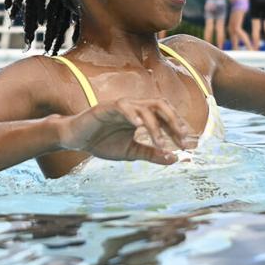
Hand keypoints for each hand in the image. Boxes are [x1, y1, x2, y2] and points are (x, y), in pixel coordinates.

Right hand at [58, 98, 194, 164]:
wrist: (76, 139)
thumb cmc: (102, 142)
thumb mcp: (131, 152)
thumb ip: (151, 153)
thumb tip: (174, 159)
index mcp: (142, 116)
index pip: (166, 117)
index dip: (179, 128)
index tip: (188, 144)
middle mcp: (135, 107)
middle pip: (161, 105)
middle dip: (174, 120)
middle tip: (182, 138)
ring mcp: (122, 106)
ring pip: (145, 107)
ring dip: (155, 125)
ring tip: (160, 141)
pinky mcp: (106, 107)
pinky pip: (123, 107)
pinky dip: (132, 115)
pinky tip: (138, 126)